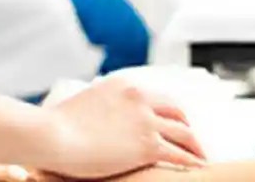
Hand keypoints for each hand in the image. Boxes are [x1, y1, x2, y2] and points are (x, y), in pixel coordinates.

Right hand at [40, 75, 205, 178]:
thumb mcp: (84, 102)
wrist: (53, 135)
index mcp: (125, 85)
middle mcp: (140, 98)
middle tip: (193, 141)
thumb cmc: (57, 125)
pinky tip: (199, 168)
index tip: (175, 122)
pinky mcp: (147, 145)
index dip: (170, 112)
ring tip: (201, 157)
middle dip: (187, 126)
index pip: (158, 96)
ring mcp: (146, 121)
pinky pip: (180, 154)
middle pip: (177, 112)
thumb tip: (98, 114)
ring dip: (195, 146)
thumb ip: (101, 105)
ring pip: (184, 133)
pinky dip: (193, 161)